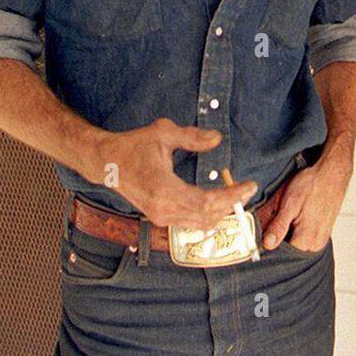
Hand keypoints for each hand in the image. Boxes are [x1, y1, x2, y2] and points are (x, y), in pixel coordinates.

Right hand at [90, 118, 256, 228]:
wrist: (106, 163)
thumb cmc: (134, 146)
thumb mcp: (163, 133)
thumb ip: (191, 137)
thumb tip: (217, 139)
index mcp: (163, 189)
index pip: (206, 201)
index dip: (231, 196)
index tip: (249, 185)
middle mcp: (162, 209)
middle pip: (207, 216)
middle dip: (231, 204)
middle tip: (249, 189)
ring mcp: (160, 217)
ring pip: (200, 223)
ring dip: (222, 211)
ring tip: (238, 195)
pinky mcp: (159, 218)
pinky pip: (190, 222)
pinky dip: (208, 215)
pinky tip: (220, 202)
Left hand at [260, 154, 351, 251]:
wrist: (332, 174)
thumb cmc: (312, 185)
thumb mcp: (290, 203)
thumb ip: (278, 226)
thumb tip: (267, 244)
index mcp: (306, 240)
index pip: (280, 255)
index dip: (268, 244)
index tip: (262, 233)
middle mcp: (315, 244)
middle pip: (288, 251)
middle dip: (277, 237)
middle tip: (276, 217)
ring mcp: (320, 240)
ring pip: (295, 244)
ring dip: (287, 233)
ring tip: (289, 215)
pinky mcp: (322, 234)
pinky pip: (304, 239)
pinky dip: (296, 230)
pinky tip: (296, 216)